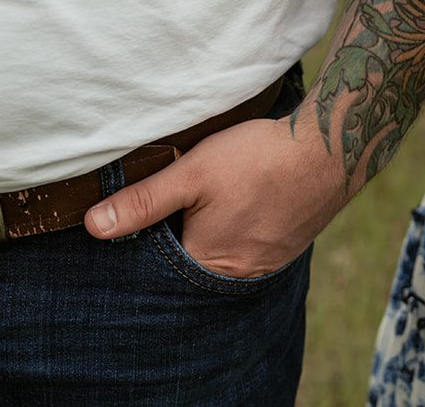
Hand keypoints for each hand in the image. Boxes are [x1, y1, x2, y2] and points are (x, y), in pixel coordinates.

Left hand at [83, 115, 348, 278]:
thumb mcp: (192, 173)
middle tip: (178, 209)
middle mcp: (238, 276)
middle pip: (192, 267)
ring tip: (209, 207)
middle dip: (181, 242)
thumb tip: (93, 227)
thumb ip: (142, 202)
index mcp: (207, 264)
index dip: (148, 247)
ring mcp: (267, 265)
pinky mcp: (286, 249)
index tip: (145, 222)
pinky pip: (249, 251)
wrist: (331, 148)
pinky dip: (238, 234)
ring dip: (211, 237)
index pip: (160, 270)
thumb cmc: (258, 159)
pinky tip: (240, 208)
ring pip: (222, 259)